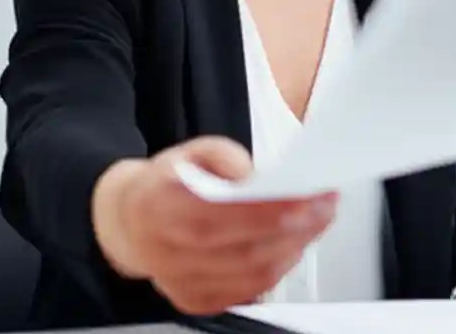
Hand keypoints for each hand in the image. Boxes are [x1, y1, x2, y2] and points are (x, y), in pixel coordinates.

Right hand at [91, 137, 336, 314]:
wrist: (130, 223)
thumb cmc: (166, 186)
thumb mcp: (191, 152)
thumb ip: (225, 156)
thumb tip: (258, 179)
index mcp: (156, 208)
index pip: (215, 217)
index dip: (266, 211)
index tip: (306, 196)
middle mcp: (164, 253)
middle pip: (242, 251)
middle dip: (295, 228)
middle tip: (325, 205)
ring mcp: (180, 284)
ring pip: (253, 276)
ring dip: (295, 248)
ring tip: (318, 220)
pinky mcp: (196, 302)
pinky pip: (250, 291)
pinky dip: (280, 267)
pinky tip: (294, 243)